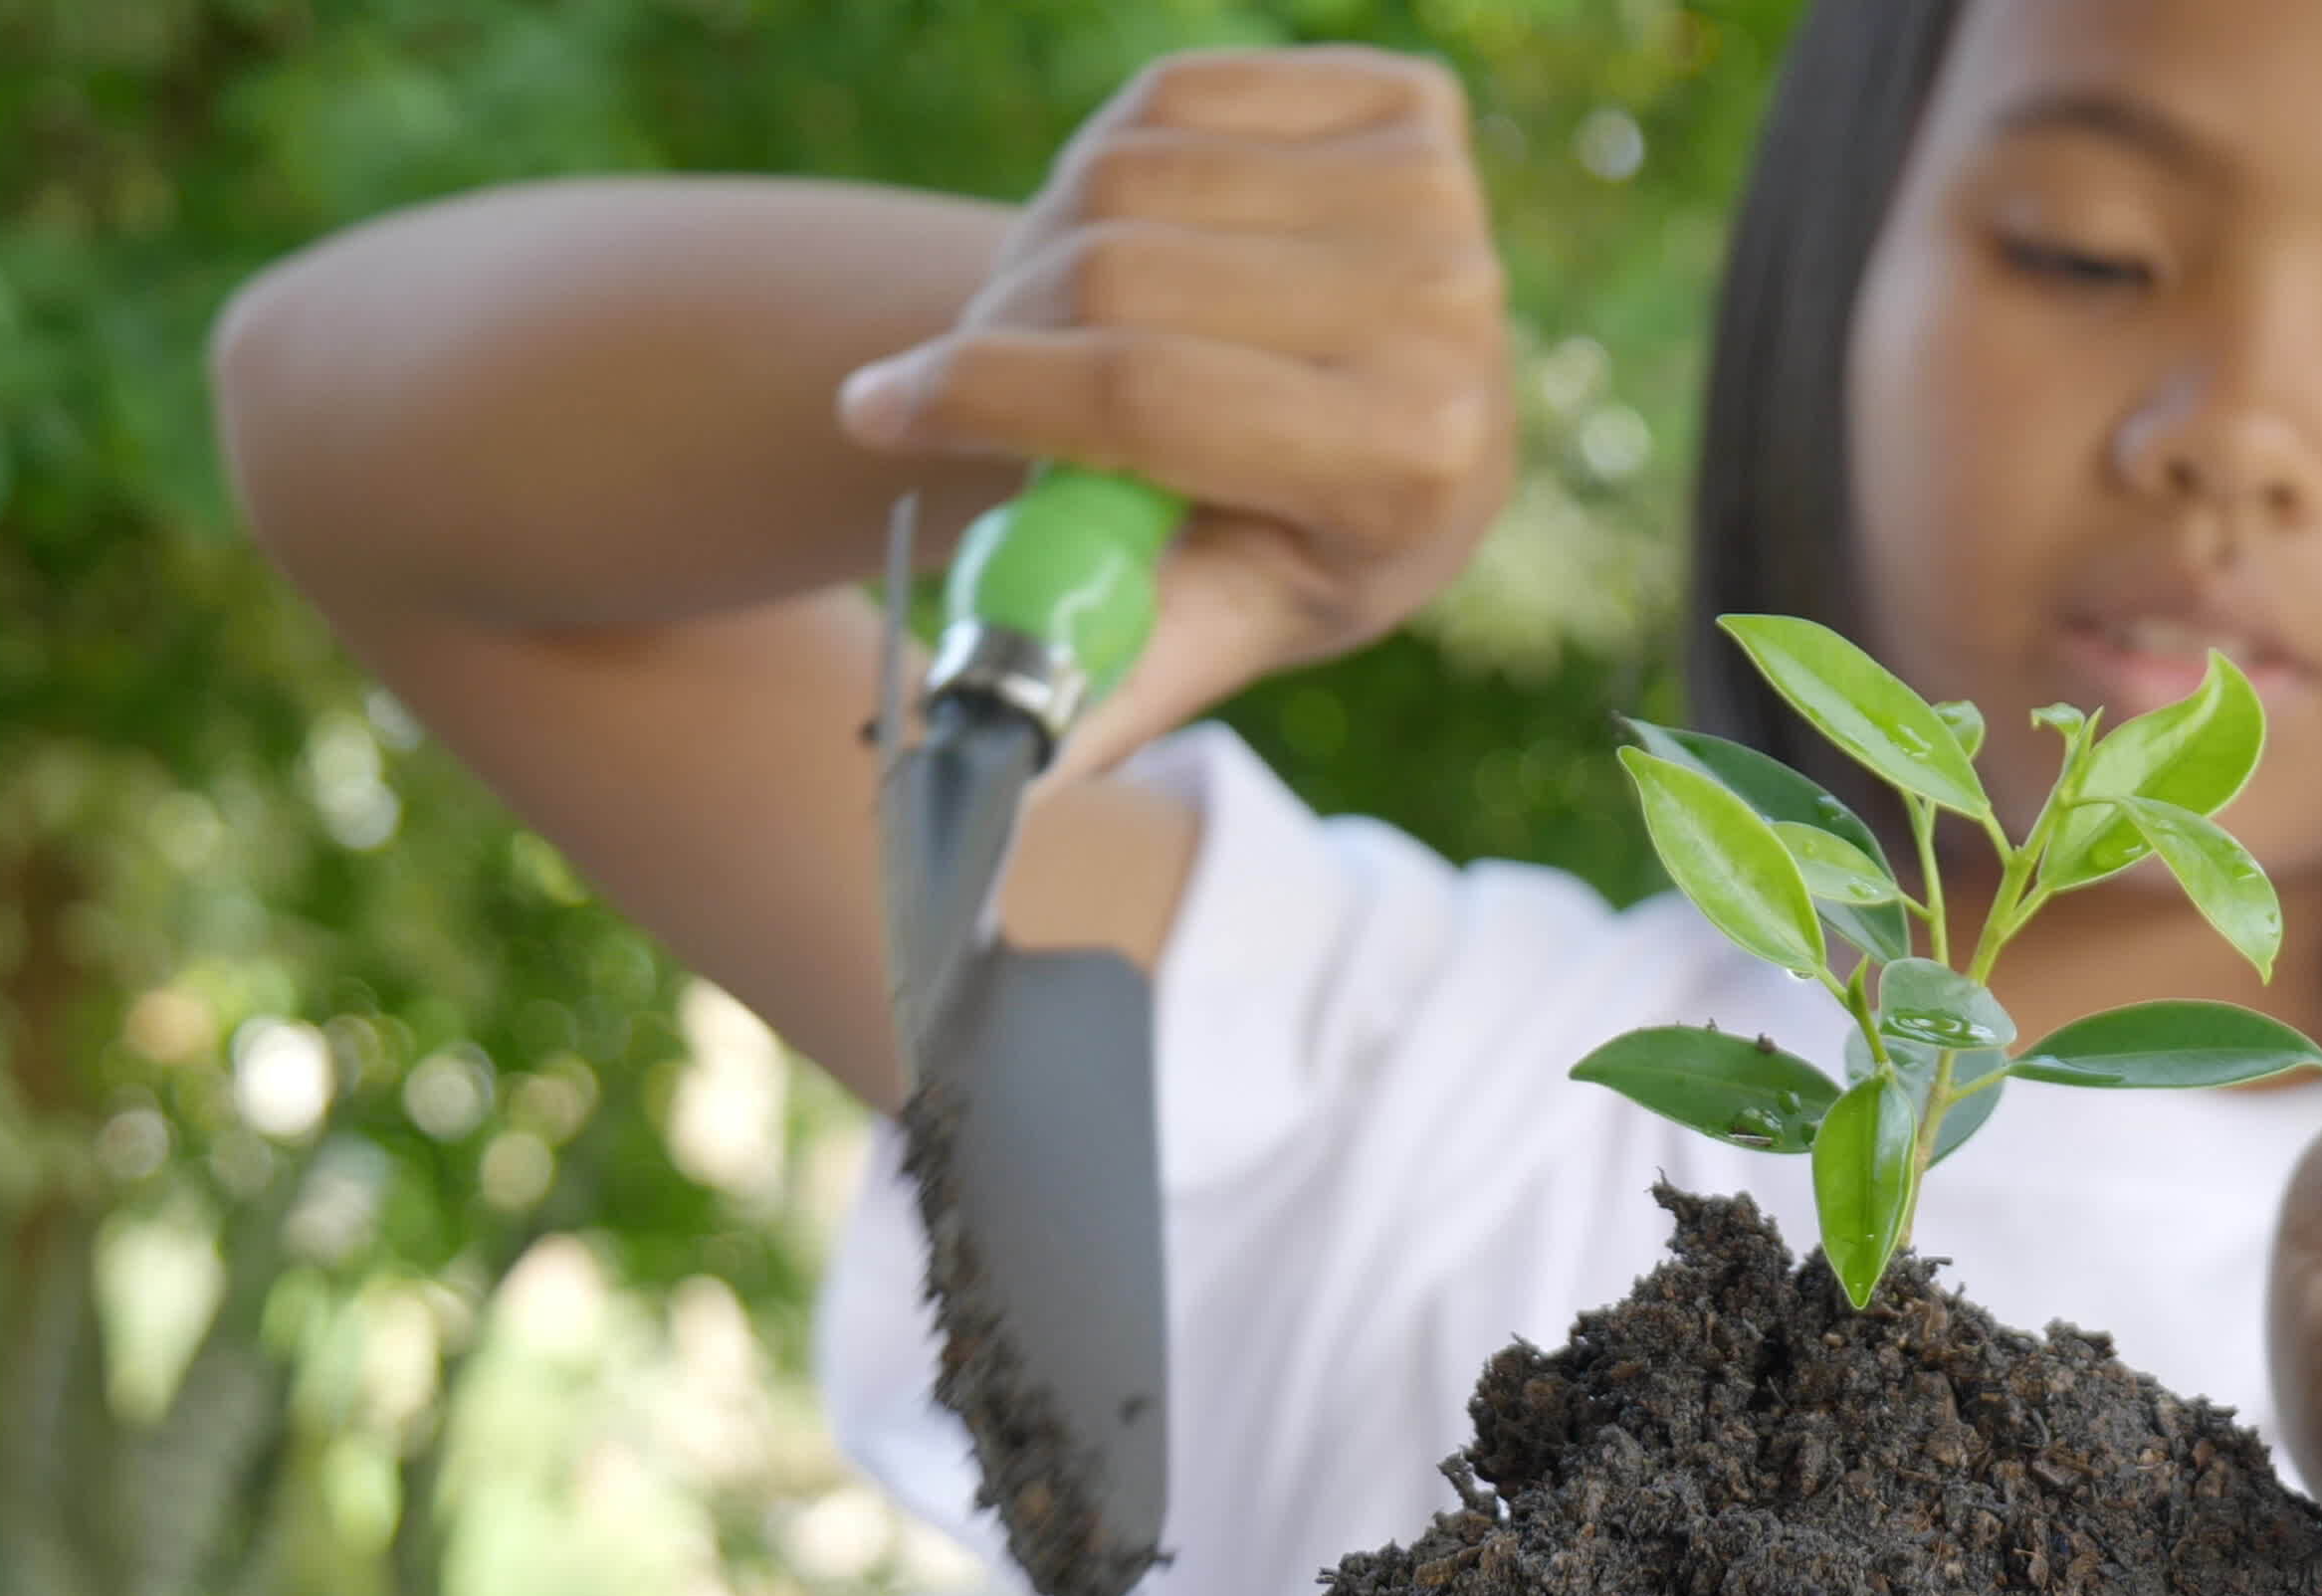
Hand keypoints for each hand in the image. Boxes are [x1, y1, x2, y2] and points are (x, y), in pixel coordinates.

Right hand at [835, 46, 1514, 780]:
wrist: (1408, 418)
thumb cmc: (1286, 542)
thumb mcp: (1216, 626)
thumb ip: (1108, 679)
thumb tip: (998, 773)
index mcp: (1409, 462)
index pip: (1145, 396)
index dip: (980, 398)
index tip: (873, 412)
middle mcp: (1449, 314)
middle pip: (1115, 277)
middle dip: (995, 329)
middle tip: (954, 382)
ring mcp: (1441, 196)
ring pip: (1127, 172)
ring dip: (1046, 248)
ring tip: (1056, 325)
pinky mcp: (1412, 104)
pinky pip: (1177, 97)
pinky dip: (1116, 164)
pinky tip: (1140, 241)